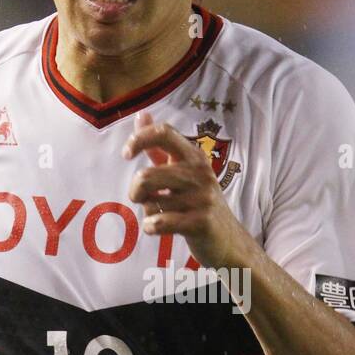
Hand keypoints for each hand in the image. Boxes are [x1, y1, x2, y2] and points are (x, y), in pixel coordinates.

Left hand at [122, 110, 247, 270]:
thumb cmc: (198, 203)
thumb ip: (159, 146)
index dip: (139, 139)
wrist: (228, 240)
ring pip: (151, 203)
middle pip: (147, 175)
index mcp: (193, 156)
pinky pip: (159, 223)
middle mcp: (200, 173)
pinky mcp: (201, 222)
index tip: (126, 154)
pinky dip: (151, 228)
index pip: (164, 133)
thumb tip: (141, 114)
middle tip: (140, 198)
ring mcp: (202, 198)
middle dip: (135, 191)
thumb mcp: (183, 171)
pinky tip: (160, 228)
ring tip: (160, 214)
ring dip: (147, 212)